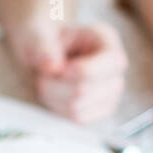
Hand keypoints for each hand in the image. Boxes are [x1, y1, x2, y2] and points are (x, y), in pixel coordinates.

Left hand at [8, 20, 127, 123]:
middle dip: (54, 85)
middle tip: (44, 73)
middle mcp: (115, 68)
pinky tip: (55, 95)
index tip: (59, 69)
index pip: (113, 64)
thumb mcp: (37, 33)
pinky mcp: (101, 111)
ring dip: (53, 97)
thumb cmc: (44, 39)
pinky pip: (78, 119)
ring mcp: (112, 92)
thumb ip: (43, 46)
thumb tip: (52, 67)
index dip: (82, 71)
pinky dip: (59, 110)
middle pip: (85, 91)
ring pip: (78, 109)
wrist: (44, 53)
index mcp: (107, 40)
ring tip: (48, 82)